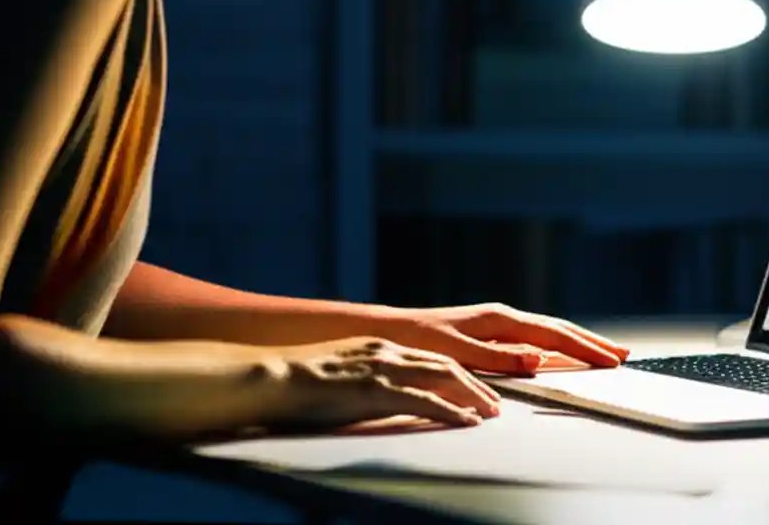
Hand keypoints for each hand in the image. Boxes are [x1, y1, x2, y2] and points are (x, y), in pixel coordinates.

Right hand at [265, 336, 500, 431]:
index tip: (477, 388)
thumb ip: (368, 378)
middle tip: (494, 403)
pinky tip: (466, 422)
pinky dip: (449, 411)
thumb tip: (381, 396)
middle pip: (445, 364)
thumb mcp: (343, 372)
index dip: (458, 373)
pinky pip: (423, 400)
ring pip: (443, 378)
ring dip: (472, 396)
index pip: (430, 357)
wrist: (274, 378)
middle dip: (475, 384)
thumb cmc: (300, 383)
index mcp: (379, 346)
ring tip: (490, 413)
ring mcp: (383, 369)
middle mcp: (387, 352)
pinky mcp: (376, 390)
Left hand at [376, 303, 629, 375]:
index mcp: (500, 320)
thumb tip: (538, 358)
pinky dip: (558, 343)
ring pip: (549, 331)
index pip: (553, 335)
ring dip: (578, 341)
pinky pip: (536, 336)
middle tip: (622, 355)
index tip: (611, 359)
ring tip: (605, 351)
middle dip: (591, 342)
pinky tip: (564, 351)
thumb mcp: (456, 352)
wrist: (391, 331)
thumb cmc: (419, 341)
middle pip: (558, 329)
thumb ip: (497, 357)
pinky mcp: (491, 331)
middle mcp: (503, 318)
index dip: (585, 348)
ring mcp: (499, 323)